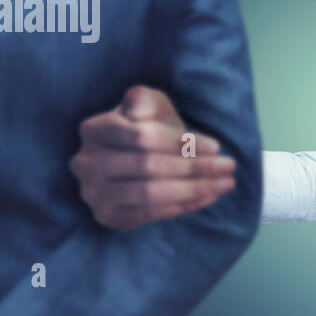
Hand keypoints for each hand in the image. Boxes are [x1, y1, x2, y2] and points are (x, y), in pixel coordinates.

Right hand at [70, 85, 235, 229]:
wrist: (138, 157)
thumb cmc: (148, 127)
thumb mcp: (150, 104)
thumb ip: (144, 99)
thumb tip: (138, 113)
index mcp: (94, 130)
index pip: (143, 137)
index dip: (180, 142)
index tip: (216, 146)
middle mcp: (87, 163)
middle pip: (148, 166)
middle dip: (194, 167)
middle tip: (229, 166)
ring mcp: (95, 193)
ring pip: (150, 193)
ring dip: (194, 189)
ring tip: (226, 183)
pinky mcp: (109, 216)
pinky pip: (150, 214)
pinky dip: (183, 206)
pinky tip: (209, 197)